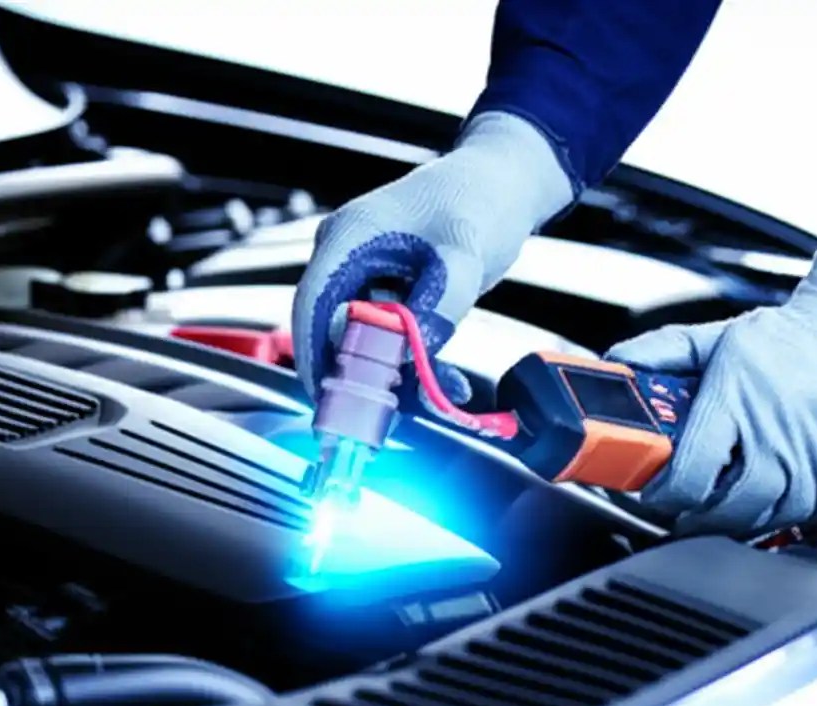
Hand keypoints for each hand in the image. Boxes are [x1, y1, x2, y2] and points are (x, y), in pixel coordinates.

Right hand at [291, 112, 571, 410]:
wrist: (504, 181)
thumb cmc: (479, 199)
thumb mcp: (462, 257)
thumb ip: (435, 310)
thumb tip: (410, 363)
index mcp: (349, 237)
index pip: (312, 305)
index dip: (313, 356)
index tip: (326, 399)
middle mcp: (346, 255)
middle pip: (330, 327)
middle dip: (354, 372)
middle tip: (378, 413)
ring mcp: (363, 271)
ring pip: (358, 336)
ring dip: (388, 371)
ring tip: (428, 396)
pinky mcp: (386, 286)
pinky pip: (383, 332)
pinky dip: (407, 357)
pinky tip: (439, 377)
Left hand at [607, 229, 816, 536]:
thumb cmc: (778, 342)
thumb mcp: (709, 338)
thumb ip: (658, 352)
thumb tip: (617, 364)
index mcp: (734, 404)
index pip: (692, 470)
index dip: (663, 492)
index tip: (650, 491)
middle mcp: (774, 437)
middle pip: (728, 507)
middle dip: (693, 516)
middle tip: (676, 507)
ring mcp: (809, 461)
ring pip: (762, 519)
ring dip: (729, 521)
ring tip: (709, 506)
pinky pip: (796, 515)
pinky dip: (768, 516)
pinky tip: (750, 500)